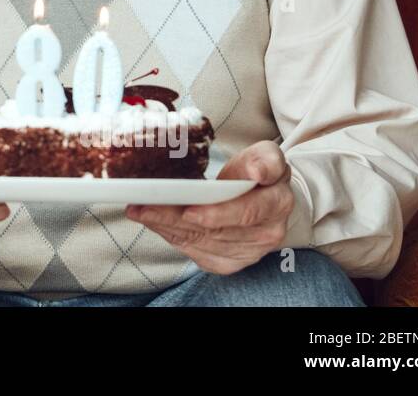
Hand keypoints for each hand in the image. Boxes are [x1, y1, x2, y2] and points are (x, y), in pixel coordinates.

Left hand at [124, 140, 294, 274]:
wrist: (267, 201)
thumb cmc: (258, 174)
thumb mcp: (266, 156)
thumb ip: (264, 160)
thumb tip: (256, 171)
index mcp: (278, 201)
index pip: (248, 209)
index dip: (218, 212)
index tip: (191, 211)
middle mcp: (267, 232)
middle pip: (215, 228)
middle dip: (176, 218)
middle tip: (145, 206)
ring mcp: (248, 251)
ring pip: (200, 240)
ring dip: (166, 226)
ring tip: (139, 211)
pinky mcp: (230, 261)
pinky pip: (196, 251)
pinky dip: (171, 236)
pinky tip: (153, 222)